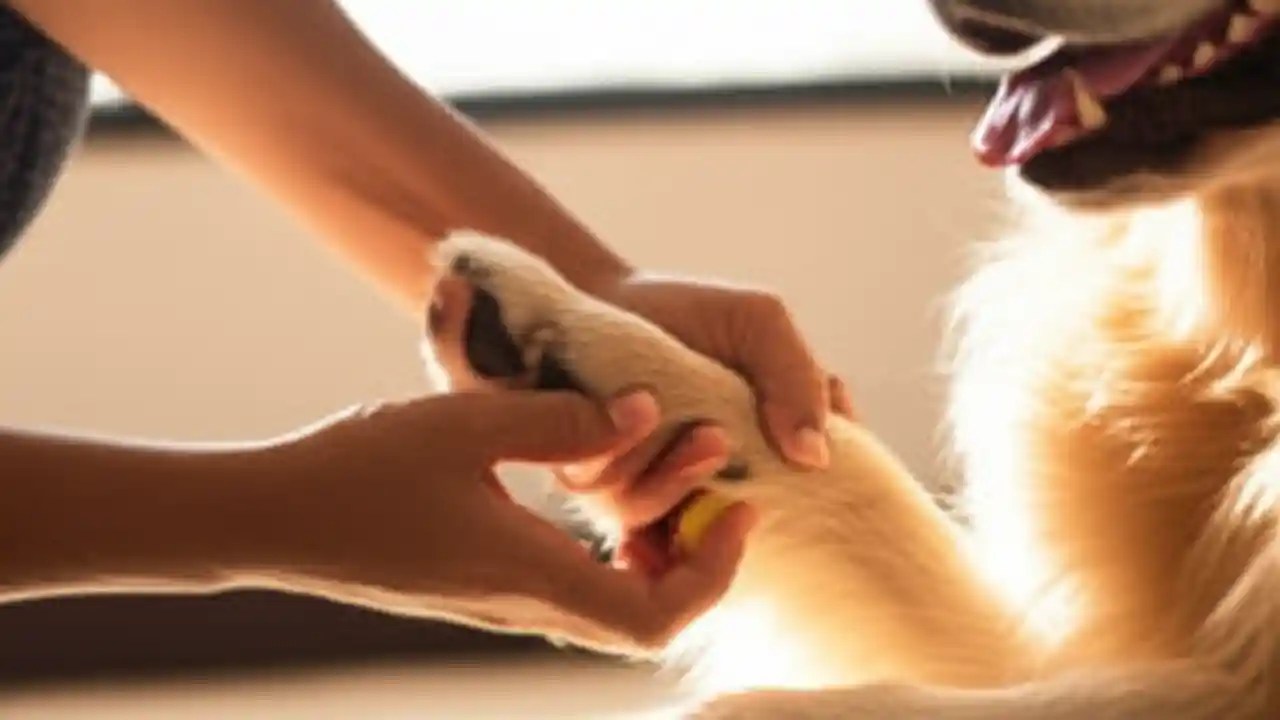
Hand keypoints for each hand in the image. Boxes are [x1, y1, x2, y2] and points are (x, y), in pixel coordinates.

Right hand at [258, 390, 755, 654]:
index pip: (655, 616)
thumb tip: (646, 411)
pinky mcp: (477, 590)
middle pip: (641, 619)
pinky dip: (606, 552)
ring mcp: (497, 603)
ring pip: (607, 606)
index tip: (738, 510)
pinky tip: (594, 491)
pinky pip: (569, 588)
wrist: (270, 518)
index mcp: (531, 574)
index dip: (714, 573)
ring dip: (652, 555)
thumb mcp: (466, 423)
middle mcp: (522, 604)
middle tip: (714, 493)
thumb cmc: (360, 469)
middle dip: (695, 561)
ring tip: (664, 481)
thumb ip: (563, 419)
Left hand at [426, 265, 853, 545]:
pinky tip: (632, 412)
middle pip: (724, 527)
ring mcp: (646, 489)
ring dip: (672, 475)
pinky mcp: (595, 483)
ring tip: (680, 423)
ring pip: (661, 513)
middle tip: (718, 438)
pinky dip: (619, 456)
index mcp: (754, 458)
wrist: (604, 292)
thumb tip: (818, 454)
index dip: (808, 494)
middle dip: (725, 489)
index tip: (803, 457)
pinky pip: (609, 494)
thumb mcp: (758, 325)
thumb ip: (795, 377)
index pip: (795, 501)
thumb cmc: (688, 310)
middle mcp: (700, 485)